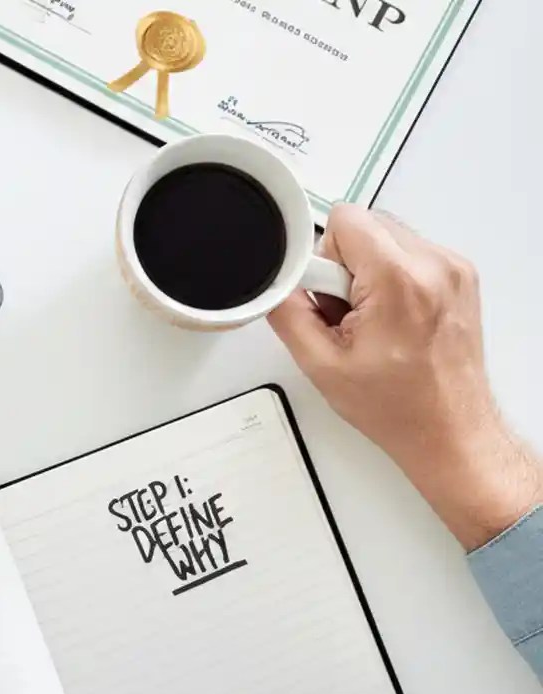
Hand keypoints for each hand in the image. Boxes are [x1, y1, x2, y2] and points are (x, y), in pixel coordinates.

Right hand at [268, 204, 541, 550]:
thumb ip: (288, 312)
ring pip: (388, 237)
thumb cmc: (398, 407)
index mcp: (400, 281)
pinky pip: (410, 253)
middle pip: (366, 225)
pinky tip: (391, 318)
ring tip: (372, 320)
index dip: (324, 257)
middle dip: (345, 265)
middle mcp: (435, 266)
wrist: (449, 430)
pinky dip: (393, 277)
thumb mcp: (320, 365)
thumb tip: (275, 283)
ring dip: (369, 270)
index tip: (327, 294)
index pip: (345, 219)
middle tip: (349, 314)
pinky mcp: (461, 276)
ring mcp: (454, 269)